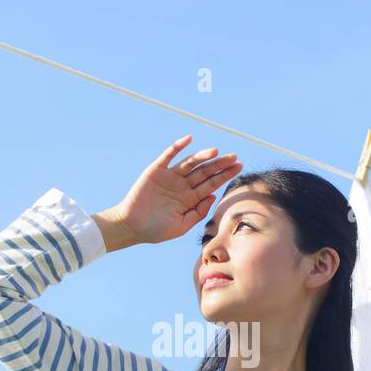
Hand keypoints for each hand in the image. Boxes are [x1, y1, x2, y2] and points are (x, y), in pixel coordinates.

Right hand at [93, 136, 242, 249]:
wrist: (132, 227)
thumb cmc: (156, 230)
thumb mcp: (181, 226)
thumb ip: (198, 212)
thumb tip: (213, 196)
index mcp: (190, 198)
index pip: (211, 184)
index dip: (225, 175)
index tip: (239, 167)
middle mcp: (182, 185)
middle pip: (204, 171)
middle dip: (220, 164)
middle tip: (234, 157)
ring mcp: (170, 176)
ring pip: (190, 163)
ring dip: (203, 156)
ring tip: (216, 152)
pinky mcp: (156, 170)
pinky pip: (169, 155)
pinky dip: (178, 146)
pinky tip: (189, 139)